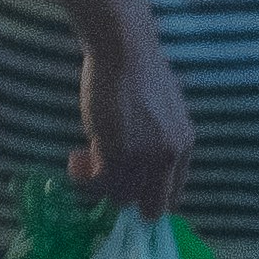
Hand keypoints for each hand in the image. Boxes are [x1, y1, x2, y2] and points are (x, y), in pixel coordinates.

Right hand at [66, 38, 193, 216]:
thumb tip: (137, 162)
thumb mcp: (161, 112)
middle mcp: (168, 157)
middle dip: (125, 197)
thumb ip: (157, 140)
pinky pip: (98, 183)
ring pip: (120, 197)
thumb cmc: (139, 70)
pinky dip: (83, 177)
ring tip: (84, 158)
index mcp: (184, 146)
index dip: (146, 195)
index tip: (126, 182)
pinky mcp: (116, 154)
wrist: (124, 50)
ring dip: (99, 184)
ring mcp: (144, 158)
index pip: (173, 195)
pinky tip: (75, 159)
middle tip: (104, 176)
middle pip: (151, 207)